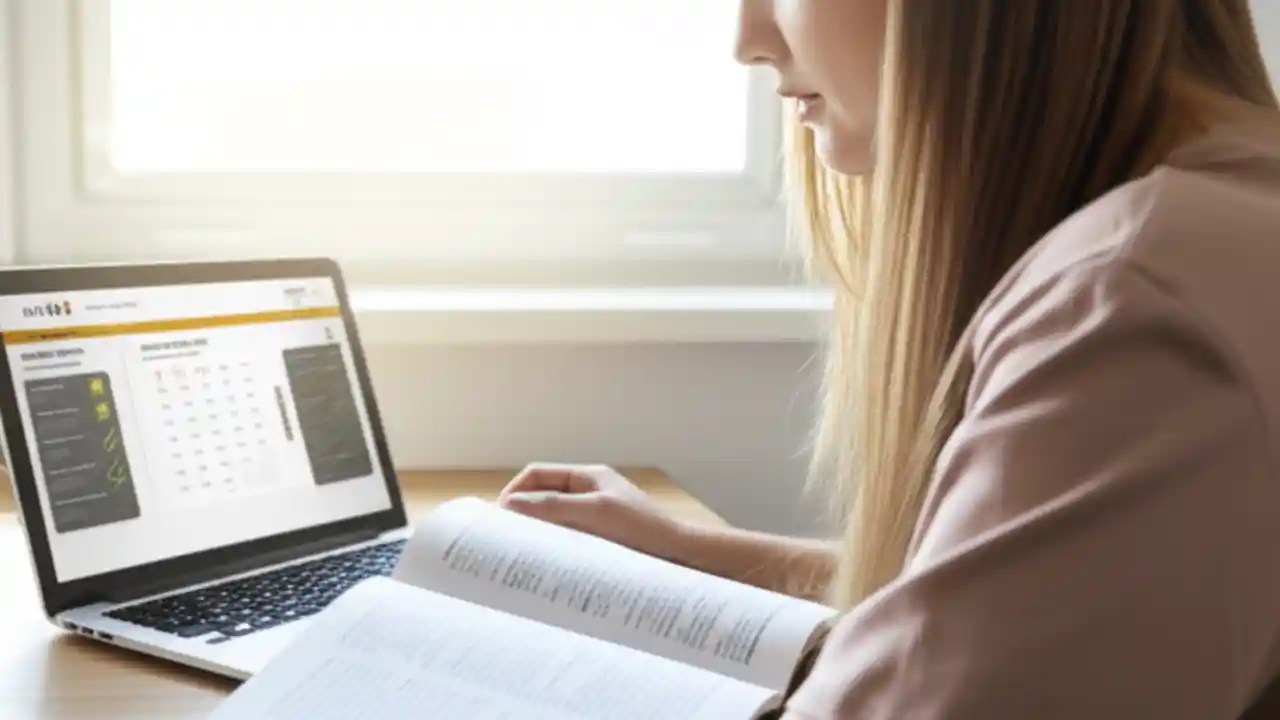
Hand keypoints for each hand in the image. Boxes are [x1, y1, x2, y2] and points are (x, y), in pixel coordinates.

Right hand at [498, 463, 687, 561]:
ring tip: (520, 552)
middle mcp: (589, 493)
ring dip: (537, 532)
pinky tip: (547, 563)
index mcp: (588, 476)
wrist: (682, 556)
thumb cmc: (645, 529)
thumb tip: (511, 504)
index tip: (499, 517)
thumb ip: (554, 506)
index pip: (537, 475)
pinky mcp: (601, 539)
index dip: (515, 491)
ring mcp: (595, 516)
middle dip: (522, 514)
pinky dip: (553, 546)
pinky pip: (568, 538)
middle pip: (542, 496)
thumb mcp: (596, 513)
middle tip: (503, 538)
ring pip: (553, 519)